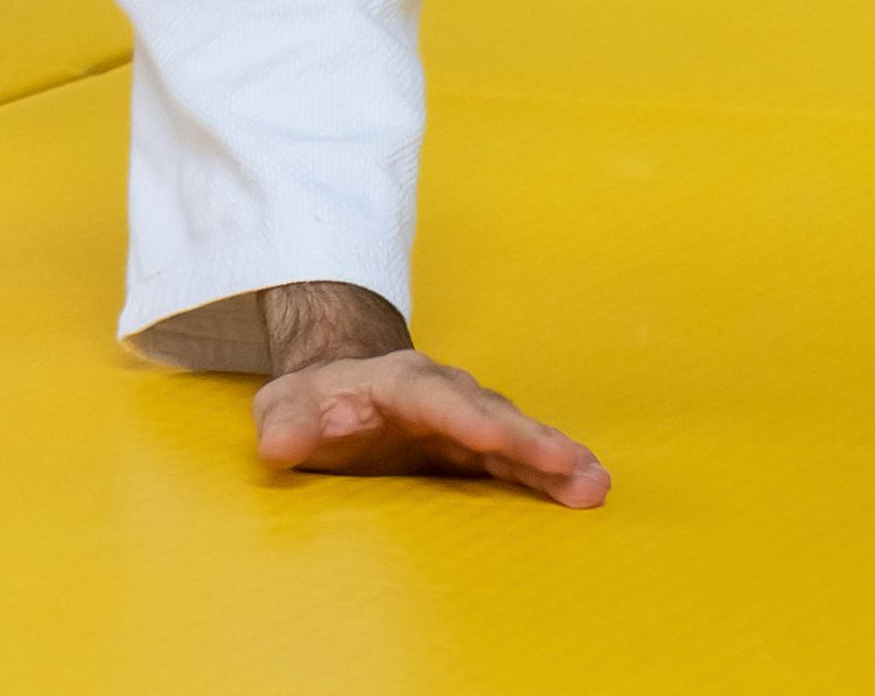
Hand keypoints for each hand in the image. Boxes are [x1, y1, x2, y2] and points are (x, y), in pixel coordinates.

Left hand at [246, 286, 607, 506]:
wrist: (341, 395)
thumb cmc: (313, 405)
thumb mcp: (286, 409)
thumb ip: (285, 423)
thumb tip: (279, 445)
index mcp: (396, 381)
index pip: (433, 397)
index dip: (464, 416)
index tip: (492, 438)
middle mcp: (444, 394)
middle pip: (491, 414)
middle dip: (531, 440)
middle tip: (574, 466)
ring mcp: (469, 420)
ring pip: (517, 436)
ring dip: (556, 460)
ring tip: (595, 486)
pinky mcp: (483, 449)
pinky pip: (522, 461)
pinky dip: (553, 476)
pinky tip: (587, 493)